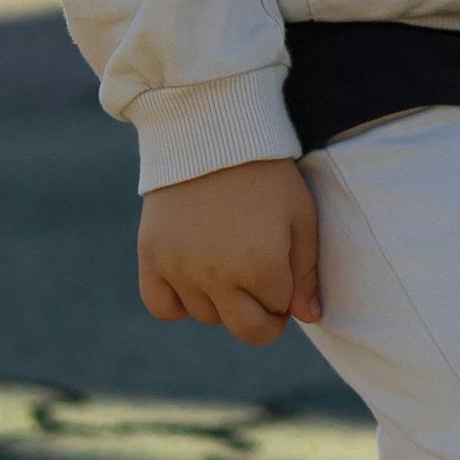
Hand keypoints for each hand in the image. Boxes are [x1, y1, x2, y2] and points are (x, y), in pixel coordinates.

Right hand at [139, 155, 322, 343]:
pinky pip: (162, 306)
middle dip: (263, 315)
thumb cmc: (264, 172)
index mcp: (261, 266)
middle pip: (246, 329)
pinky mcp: (151, 256)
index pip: (280, 309)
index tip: (282, 266)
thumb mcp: (300, 215)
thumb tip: (308, 318)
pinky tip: (193, 282)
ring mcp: (180, 268)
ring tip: (227, 262)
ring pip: (206, 317)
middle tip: (263, 288)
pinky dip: (178, 303)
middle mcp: (217, 275)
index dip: (286, 290)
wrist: (209, 130)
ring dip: (222, 302)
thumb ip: (306, 271)